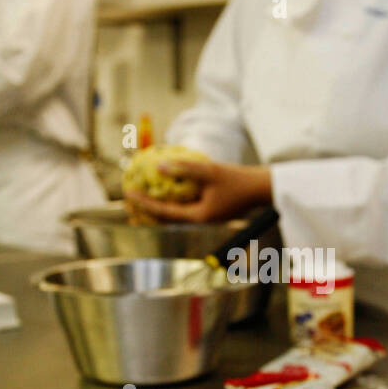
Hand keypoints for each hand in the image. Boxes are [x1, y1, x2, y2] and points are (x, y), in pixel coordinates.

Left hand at [124, 158, 272, 223]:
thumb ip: (184, 168)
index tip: (128, 193)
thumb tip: (158, 167)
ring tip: (138, 201)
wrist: (261, 189)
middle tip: (127, 201)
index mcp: (199, 217)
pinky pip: (183, 209)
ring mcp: (204, 218)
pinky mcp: (208, 211)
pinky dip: (170, 202)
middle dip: (145, 211)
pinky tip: (163, 192)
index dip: (144, 202)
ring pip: (172, 215)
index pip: (164, 212)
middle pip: (165, 219)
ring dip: (156, 208)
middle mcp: (199, 221)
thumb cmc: (238, 180)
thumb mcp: (210, 170)